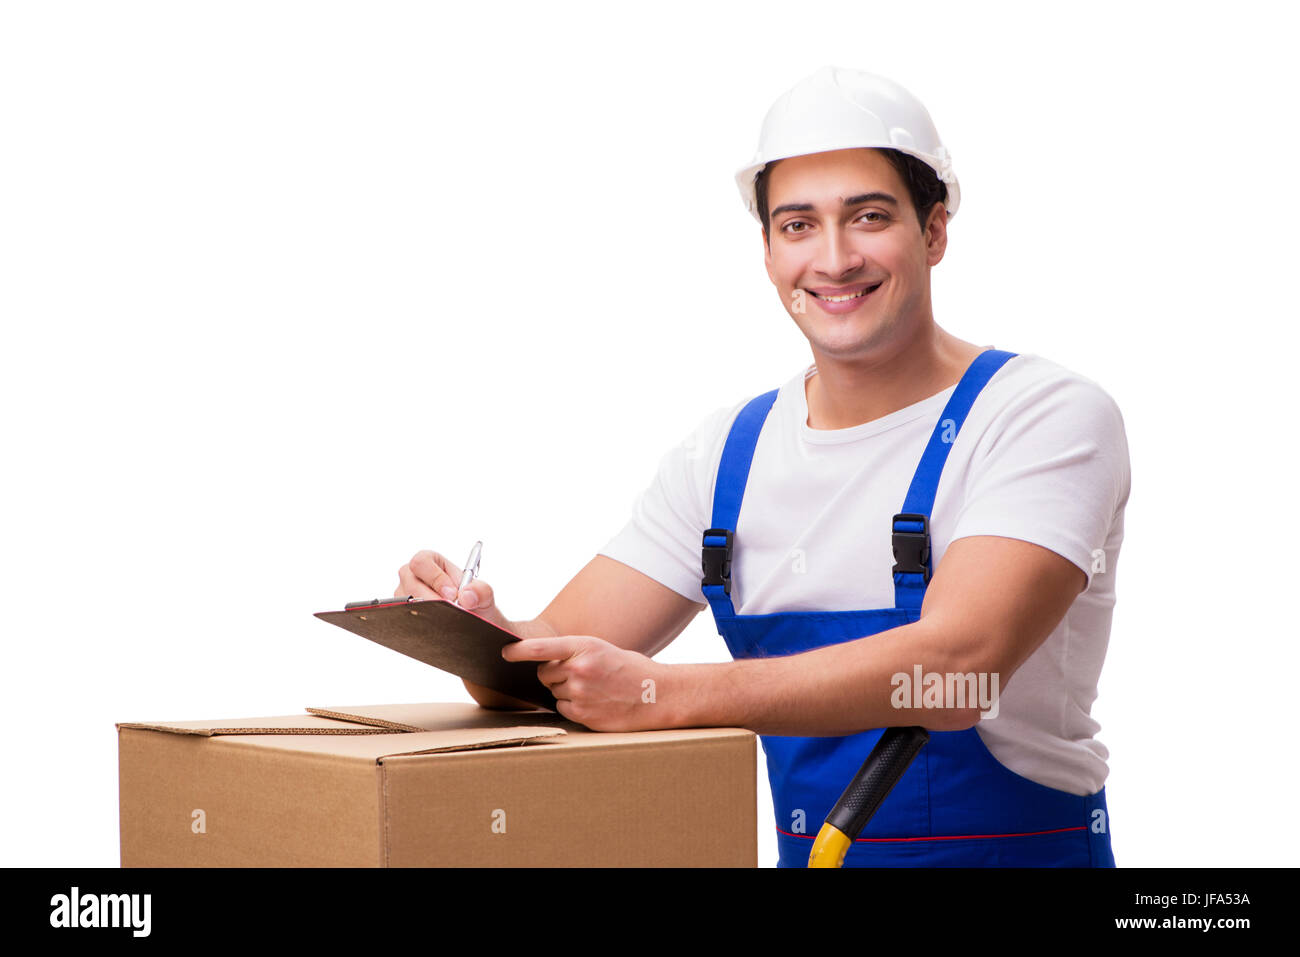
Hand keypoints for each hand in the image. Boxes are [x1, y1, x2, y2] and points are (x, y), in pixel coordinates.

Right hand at [396, 548, 512, 632]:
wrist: (472, 623)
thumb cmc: (474, 602)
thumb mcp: (484, 594)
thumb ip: (481, 590)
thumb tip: (466, 596)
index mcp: (431, 561)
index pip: (422, 562)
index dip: (435, 578)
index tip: (452, 594)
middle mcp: (412, 576)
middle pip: (410, 582)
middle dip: (430, 599)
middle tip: (449, 611)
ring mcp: (404, 595)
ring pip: (406, 603)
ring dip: (426, 613)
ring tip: (446, 620)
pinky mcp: (402, 613)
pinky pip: (404, 619)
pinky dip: (420, 625)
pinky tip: (436, 629)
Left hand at [501, 635, 675, 730]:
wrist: (658, 694)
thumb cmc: (630, 670)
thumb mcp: (602, 649)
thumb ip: (573, 654)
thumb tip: (543, 663)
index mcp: (584, 646)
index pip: (541, 647)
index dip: (519, 650)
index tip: (505, 652)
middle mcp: (579, 669)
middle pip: (544, 673)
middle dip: (553, 674)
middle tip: (579, 674)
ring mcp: (581, 694)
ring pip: (554, 692)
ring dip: (565, 691)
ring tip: (594, 689)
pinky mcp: (583, 715)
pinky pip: (563, 709)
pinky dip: (573, 707)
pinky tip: (595, 703)